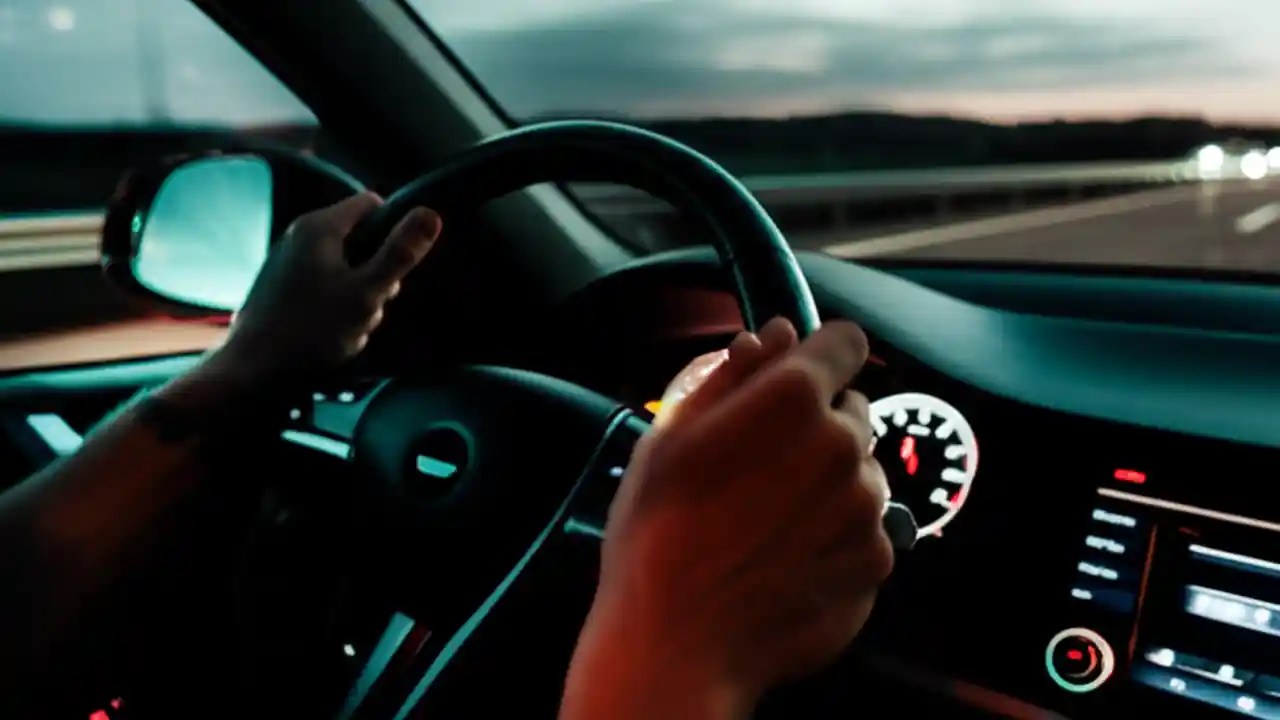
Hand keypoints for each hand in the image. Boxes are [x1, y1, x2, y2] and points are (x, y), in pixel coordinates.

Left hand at [204, 192, 440, 388]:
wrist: (254, 370)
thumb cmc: (313, 328)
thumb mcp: (367, 292)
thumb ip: (400, 254)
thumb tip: (431, 214)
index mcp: (320, 227)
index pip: (372, 203)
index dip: (393, 230)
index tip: (397, 266)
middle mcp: (300, 235)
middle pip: (360, 239)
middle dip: (376, 271)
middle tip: (374, 303)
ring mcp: (288, 260)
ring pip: (344, 267)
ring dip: (358, 294)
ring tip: (351, 325)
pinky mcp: (281, 286)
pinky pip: (324, 284)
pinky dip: (336, 305)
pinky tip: (331, 332)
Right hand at [562, 318, 892, 718]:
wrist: (678, 644)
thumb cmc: (659, 534)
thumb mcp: (670, 435)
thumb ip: (731, 372)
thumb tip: (773, 333)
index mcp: (793, 400)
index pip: (845, 342)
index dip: (819, 355)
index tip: (797, 377)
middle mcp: (845, 445)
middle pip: (852, 410)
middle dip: (817, 426)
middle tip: (761, 467)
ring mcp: (867, 507)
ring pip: (859, 472)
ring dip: (827, 484)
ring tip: (767, 521)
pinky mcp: (877, 559)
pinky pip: (865, 529)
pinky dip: (835, 536)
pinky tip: (785, 557)